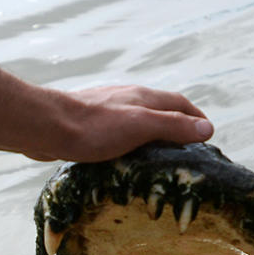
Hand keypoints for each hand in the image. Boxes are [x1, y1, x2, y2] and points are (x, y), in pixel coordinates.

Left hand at [25, 85, 213, 162]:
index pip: (180, 104)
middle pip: (160, 109)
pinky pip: (118, 131)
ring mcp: (107, 110)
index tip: (207, 135)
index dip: (196, 118)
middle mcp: (127, 99)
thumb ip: (172, 126)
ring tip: (158, 156)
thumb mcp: (140, 126)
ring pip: (137, 120)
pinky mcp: (89, 124)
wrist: (46, 126)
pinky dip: (130, 142)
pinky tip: (123, 157)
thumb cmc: (93, 127)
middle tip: (186, 149)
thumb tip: (207, 128)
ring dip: (152, 133)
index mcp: (143, 98)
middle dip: (177, 125)